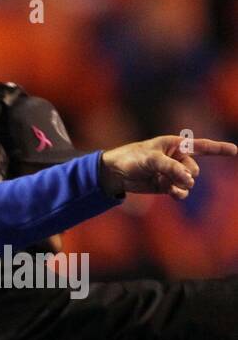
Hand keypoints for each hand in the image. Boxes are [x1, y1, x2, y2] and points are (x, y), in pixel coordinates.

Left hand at [99, 135, 236, 199]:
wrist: (115, 173)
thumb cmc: (132, 158)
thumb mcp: (152, 159)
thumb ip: (171, 168)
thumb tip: (190, 181)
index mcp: (176, 145)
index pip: (203, 146)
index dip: (220, 149)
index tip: (236, 151)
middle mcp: (177, 159)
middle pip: (194, 169)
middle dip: (186, 174)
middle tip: (173, 175)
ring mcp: (172, 173)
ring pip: (188, 182)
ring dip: (183, 185)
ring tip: (171, 186)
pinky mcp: (165, 186)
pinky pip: (180, 191)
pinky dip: (179, 193)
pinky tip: (175, 194)